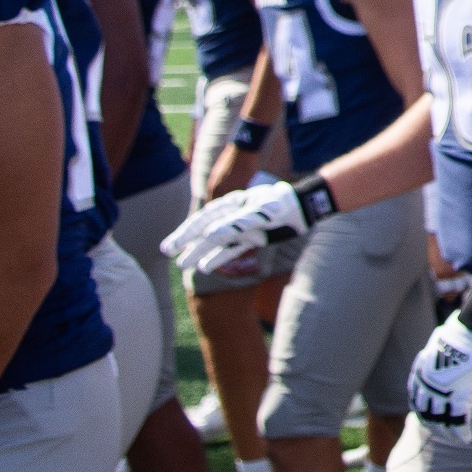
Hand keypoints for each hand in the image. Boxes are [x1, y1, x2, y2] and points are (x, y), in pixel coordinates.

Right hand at [161, 181, 306, 275]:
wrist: (304, 209)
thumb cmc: (282, 205)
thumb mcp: (260, 213)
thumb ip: (236, 223)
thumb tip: (210, 235)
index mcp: (232, 204)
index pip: (204, 219)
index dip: (187, 232)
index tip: (172, 245)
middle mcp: (234, 215)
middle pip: (204, 229)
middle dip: (186, 240)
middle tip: (166, 252)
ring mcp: (242, 227)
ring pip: (215, 241)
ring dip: (199, 251)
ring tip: (182, 264)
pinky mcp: (252, 238)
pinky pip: (231, 249)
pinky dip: (218, 257)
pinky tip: (204, 267)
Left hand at [407, 316, 471, 442]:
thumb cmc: (467, 332)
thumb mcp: (445, 346)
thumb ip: (444, 363)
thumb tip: (452, 371)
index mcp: (421, 371)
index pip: (416, 398)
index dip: (421, 411)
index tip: (426, 418)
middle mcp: (427, 385)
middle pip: (425, 413)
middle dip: (433, 426)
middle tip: (441, 434)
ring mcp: (442, 392)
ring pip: (441, 421)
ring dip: (447, 433)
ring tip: (455, 440)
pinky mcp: (460, 396)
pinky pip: (458, 421)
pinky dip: (461, 433)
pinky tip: (466, 438)